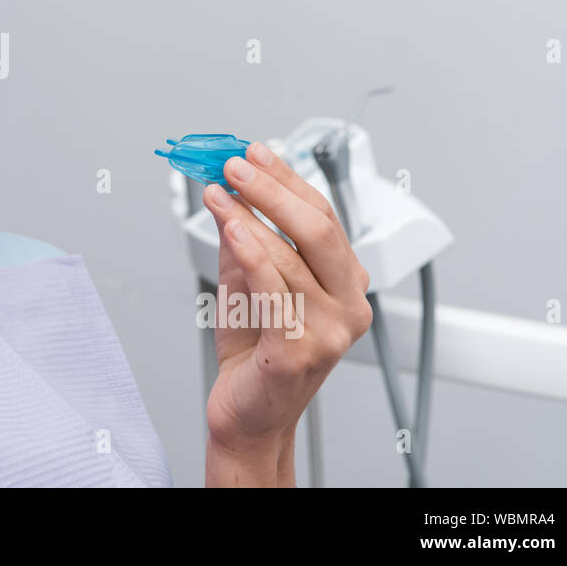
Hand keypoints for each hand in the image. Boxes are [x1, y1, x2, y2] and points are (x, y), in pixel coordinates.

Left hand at [201, 141, 372, 457]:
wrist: (247, 413)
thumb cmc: (254, 350)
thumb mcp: (250, 281)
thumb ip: (248, 238)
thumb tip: (231, 187)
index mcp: (348, 284)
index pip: (323, 216)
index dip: (288, 179)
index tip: (255, 152)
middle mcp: (350, 306)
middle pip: (316, 228)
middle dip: (273, 188)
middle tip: (234, 164)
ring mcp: (331, 330)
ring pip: (288, 255)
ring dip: (247, 216)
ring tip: (216, 194)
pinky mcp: (300, 351)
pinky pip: (273, 289)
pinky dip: (251, 252)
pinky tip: (231, 227)